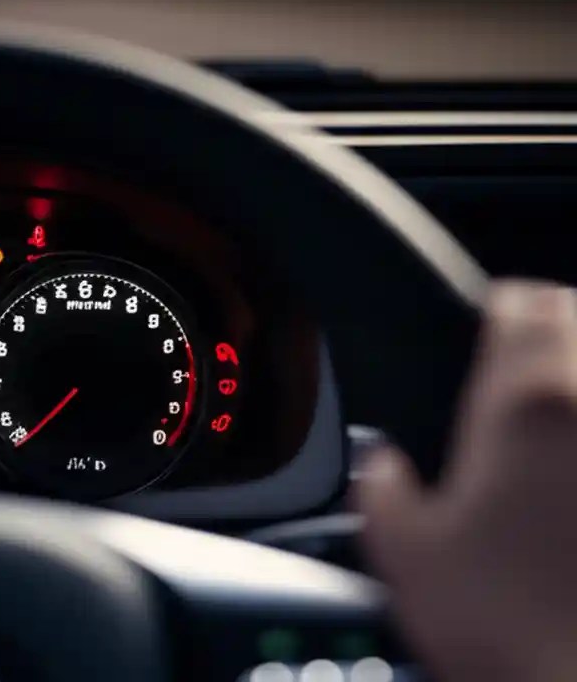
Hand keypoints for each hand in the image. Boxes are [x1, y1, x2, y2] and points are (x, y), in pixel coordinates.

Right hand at [357, 280, 576, 681]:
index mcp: (528, 405)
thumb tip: (383, 468)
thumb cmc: (517, 636)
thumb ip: (380, 490)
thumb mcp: (407, 560)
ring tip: (558, 439)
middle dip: (554, 337)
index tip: (488, 330)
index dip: (496, 312)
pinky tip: (573, 491)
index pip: (520, 302)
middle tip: (525, 382)